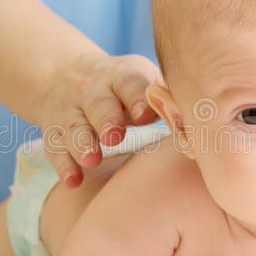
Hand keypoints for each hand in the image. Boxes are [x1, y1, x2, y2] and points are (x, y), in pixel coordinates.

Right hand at [37, 52, 162, 187]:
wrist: (65, 74)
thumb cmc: (123, 87)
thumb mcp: (142, 81)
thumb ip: (167, 100)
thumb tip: (202, 125)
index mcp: (122, 77)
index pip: (129, 84)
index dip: (137, 98)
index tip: (144, 115)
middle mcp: (94, 90)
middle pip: (99, 103)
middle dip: (106, 119)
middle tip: (115, 136)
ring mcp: (71, 110)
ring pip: (74, 126)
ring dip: (82, 142)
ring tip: (92, 159)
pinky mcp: (54, 131)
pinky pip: (55, 147)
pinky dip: (63, 164)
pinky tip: (74, 180)